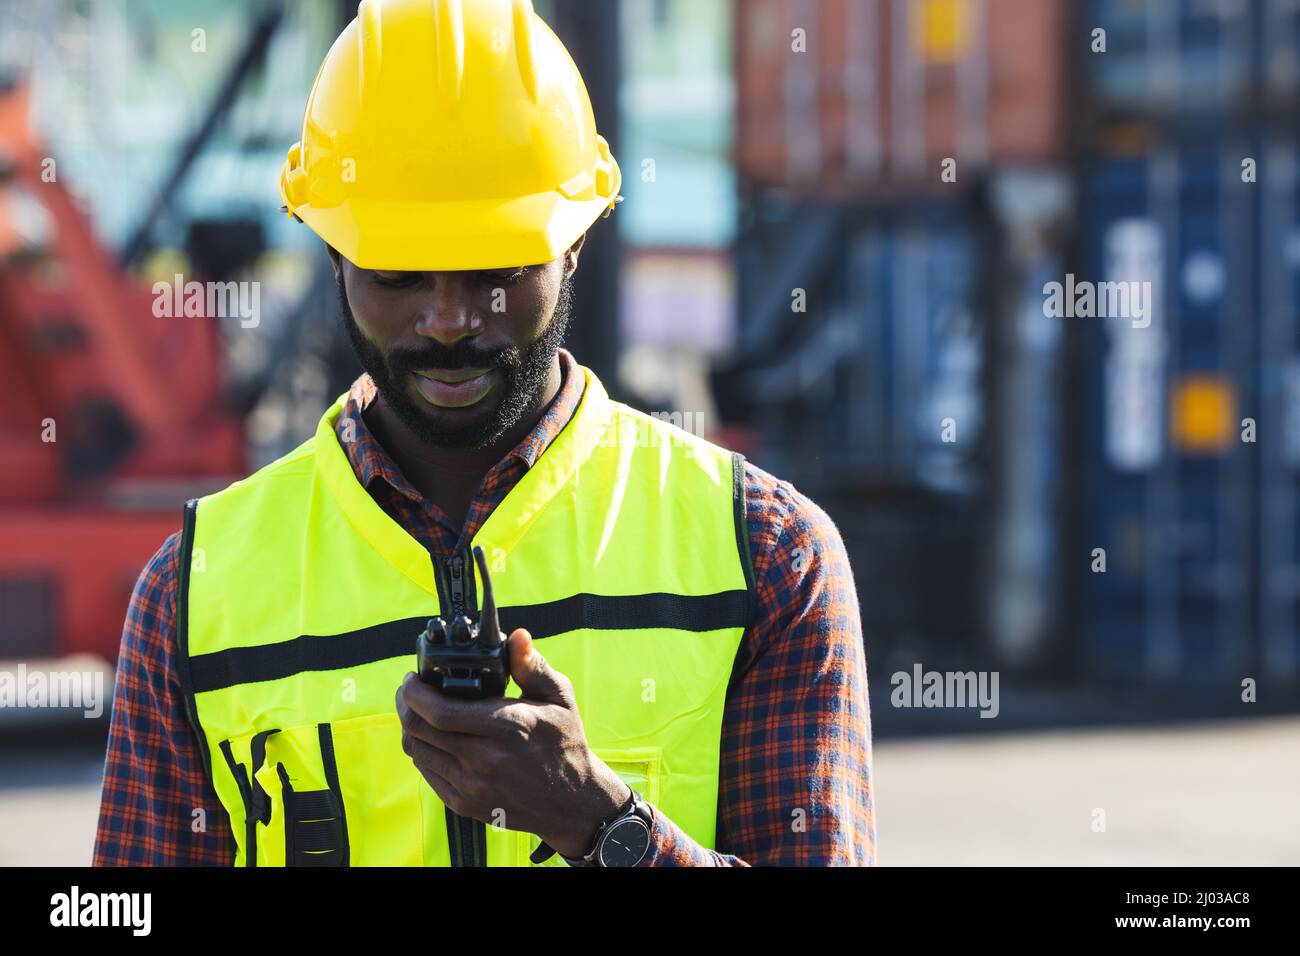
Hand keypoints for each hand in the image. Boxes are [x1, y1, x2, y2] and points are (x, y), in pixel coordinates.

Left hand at [396, 628, 628, 858]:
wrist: (572, 802)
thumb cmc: (564, 742)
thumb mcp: (559, 698)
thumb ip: (533, 666)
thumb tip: (517, 636)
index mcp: (508, 726)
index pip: (440, 711)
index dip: (415, 692)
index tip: (413, 677)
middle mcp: (485, 759)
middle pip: (419, 730)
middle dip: (405, 705)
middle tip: (410, 690)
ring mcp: (472, 786)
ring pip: (418, 752)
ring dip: (411, 727)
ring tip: (419, 711)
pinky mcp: (465, 804)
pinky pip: (427, 774)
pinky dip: (423, 752)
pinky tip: (435, 739)